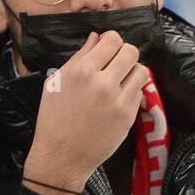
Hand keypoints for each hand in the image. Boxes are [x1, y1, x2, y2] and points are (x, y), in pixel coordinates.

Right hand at [23, 30, 146, 194]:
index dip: (111, 40)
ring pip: (141, 70)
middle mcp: (102, 83)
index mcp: (82, 71)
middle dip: (124, 54)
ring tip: (119, 80)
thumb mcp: (56, 83)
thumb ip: (78, 58)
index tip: (107, 48)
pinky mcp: (127, 116)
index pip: (112, 39)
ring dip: (131, 71)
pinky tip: (116, 98)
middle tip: (115, 63)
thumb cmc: (53, 118)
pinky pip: (138, 92)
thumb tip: (96, 38)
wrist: (61, 156)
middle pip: (131, 51)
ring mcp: (118, 101)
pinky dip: (130, 91)